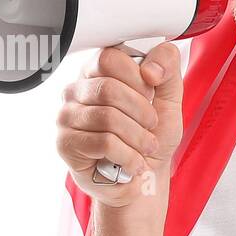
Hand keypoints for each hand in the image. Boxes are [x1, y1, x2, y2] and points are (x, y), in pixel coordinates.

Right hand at [55, 42, 183, 206]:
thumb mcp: (170, 98)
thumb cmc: (153, 136)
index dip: (138, 78)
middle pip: (109, 89)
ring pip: (108, 118)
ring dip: (139, 138)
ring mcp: (67, 116)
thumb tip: (151, 68)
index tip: (150, 95)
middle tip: (151, 126)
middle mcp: (77, 90)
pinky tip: (132, 163)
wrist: (146, 177)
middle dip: (142, 112)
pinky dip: (129, 156)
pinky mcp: (66, 143)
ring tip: (145, 148)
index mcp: (99, 71)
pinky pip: (103, 143)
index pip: (110, 58)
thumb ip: (168, 68)